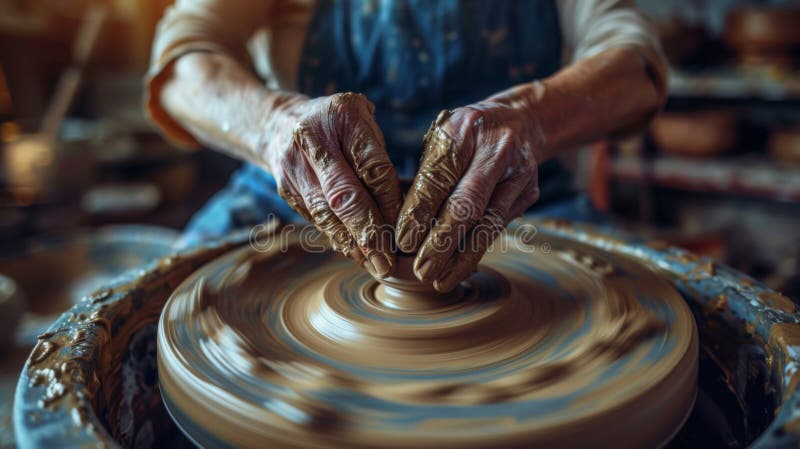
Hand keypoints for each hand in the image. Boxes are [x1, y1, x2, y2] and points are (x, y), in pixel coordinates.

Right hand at [266, 92, 401, 277]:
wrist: (278, 122)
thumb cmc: (340, 126)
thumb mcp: (364, 122)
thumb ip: (381, 156)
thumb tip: (411, 206)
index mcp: (343, 116)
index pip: (372, 167)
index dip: (389, 202)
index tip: (407, 228)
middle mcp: (314, 139)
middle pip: (344, 194)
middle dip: (369, 231)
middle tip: (388, 260)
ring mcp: (294, 166)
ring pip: (326, 213)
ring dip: (352, 244)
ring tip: (375, 265)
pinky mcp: (286, 189)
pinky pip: (315, 219)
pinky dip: (338, 239)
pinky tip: (357, 255)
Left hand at [395, 90, 543, 291]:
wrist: (520, 121)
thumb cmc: (465, 136)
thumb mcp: (440, 139)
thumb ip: (423, 175)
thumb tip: (394, 221)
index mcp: (464, 129)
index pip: (438, 177)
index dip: (420, 211)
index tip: (403, 240)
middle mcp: (496, 150)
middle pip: (467, 204)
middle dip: (442, 242)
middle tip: (421, 270)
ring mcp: (518, 174)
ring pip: (487, 223)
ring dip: (462, 257)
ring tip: (440, 280)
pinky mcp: (528, 193)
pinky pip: (498, 227)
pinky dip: (476, 250)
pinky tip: (458, 269)